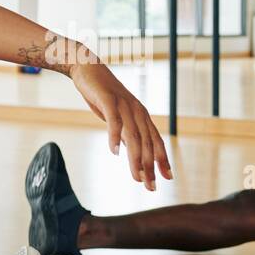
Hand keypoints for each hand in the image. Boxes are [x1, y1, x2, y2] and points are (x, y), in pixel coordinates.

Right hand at [69, 62, 172, 189]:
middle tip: (151, 186)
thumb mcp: (116, 117)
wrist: (88, 68)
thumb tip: (129, 150)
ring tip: (136, 177)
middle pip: (147, 143)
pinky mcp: (109, 100)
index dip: (162, 160)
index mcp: (141, 116)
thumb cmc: (101, 94)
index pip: (155, 141)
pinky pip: (114, 122)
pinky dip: (114, 137)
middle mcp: (137, 111)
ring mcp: (124, 106)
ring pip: (134, 137)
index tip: (167, 178)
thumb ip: (124, 131)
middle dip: (150, 167)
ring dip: (136, 159)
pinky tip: (114, 152)